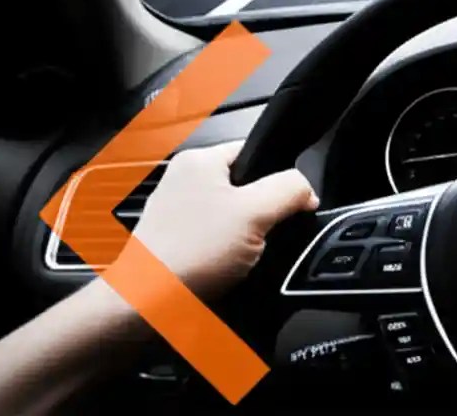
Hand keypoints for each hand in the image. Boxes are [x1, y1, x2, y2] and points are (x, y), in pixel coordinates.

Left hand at [123, 141, 319, 295]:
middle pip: (246, 187)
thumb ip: (290, 190)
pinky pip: (215, 241)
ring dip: (244, 238)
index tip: (289, 207)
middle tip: (262, 235)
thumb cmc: (191, 254)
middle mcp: (182, 180)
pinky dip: (225, 255)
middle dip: (262, 213)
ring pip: (232, 217)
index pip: (256, 152)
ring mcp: (175, 212)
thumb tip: (307, 191)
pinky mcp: (174, 241)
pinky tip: (224, 269)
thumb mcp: (256, 213)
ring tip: (240, 256)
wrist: (149, 306)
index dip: (280, 178)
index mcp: (198, 159)